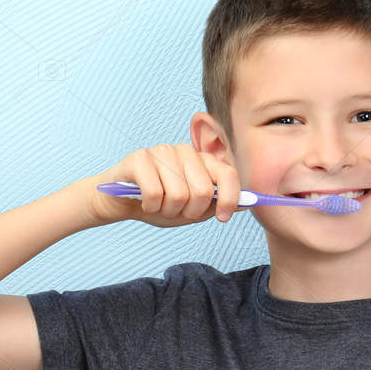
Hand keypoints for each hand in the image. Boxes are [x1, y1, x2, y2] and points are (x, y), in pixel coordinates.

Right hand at [80, 144, 241, 227]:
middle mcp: (184, 151)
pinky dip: (150, 207)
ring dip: (167, 211)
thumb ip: (219, 204)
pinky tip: (145, 202)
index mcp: (202, 161)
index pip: (228, 173)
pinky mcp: (140, 158)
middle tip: (176, 211)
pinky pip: (154, 193)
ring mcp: (162, 152)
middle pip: (202, 191)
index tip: (222, 217)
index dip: (230, 198)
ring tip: (159, 205)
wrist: (120, 202)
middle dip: (190, 212)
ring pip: (178, 194)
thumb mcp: (193, 209)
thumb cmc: (159, 204)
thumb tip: (250, 204)